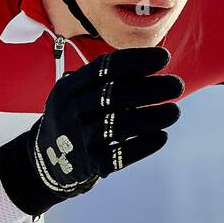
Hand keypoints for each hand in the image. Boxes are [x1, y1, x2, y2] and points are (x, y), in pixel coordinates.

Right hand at [0, 46, 183, 215]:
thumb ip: (107, 81)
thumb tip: (155, 64)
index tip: (164, 58)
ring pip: (119, 125)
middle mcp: (70, 110)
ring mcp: (77, 139)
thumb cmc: (76, 118)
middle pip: (114, 94)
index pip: (105, 67)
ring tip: (174, 111)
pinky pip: (120, 155)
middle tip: (177, 85)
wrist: (46, 161)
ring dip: (152, 117)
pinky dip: (144, 145)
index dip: (137, 60)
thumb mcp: (78, 94)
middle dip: (151, 88)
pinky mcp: (88, 164)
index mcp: (69, 87)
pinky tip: (161, 136)